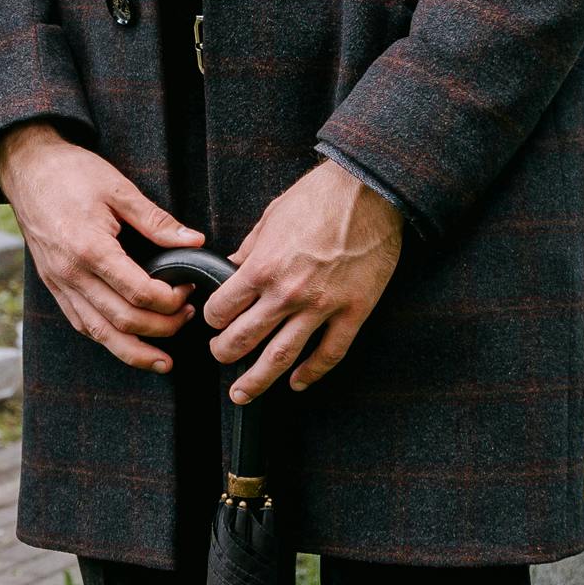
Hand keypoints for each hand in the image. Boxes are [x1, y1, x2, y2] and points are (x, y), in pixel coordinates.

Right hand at [0, 123, 202, 374]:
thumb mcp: (119, 189)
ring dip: (133, 351)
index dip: (170, 299)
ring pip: (98, 334)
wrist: (26, 168)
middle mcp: (71, 273)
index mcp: (89, 248)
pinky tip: (127, 342)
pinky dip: (107, 339)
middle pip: (122, 321)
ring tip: (162, 359)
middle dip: (161, 328)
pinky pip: (81, 323)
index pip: (138, 292)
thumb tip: (194, 242)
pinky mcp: (53, 286)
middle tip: (186, 317)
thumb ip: (157, 221)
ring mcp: (59, 284)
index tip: (189, 288)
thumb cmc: (71, 173)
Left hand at [206, 157, 401, 402]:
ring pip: (282, 357)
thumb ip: (250, 249)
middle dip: (224, 354)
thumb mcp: (271, 217)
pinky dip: (312, 374)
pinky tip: (298, 383)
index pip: (222, 310)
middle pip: (243, 340)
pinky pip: (329, 353)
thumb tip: (234, 267)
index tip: (214, 321)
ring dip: (258, 380)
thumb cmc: (319, 197)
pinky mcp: (353, 311)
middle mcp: (287, 293)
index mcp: (262, 267)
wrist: (370, 191)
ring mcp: (322, 306)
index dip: (212, 319)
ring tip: (243, 393)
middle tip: (221, 357)